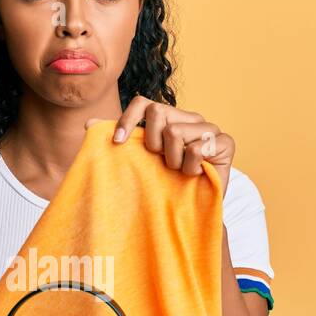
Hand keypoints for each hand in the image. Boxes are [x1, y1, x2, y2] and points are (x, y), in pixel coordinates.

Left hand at [86, 95, 235, 196]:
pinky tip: (197, 174)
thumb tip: (89, 125)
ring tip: (180, 172)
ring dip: (173, 161)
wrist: (193, 213)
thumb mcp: (138, 164)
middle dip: (153, 143)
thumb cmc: (165, 186)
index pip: (143, 103)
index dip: (127, 119)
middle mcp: (189, 118)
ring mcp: (209, 127)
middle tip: (161, 163)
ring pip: (175, 132)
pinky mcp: (226, 142)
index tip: (117, 143)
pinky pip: (197, 147)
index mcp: (169, 118)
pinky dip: (191, 167)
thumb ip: (118, 143)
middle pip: (158, 111)